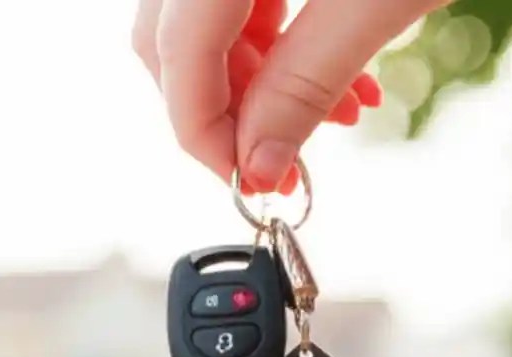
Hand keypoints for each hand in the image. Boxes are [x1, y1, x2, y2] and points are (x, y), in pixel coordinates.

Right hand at [132, 0, 443, 192]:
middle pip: (171, 35)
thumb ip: (307, 81)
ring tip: (340, 111)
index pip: (176, 49)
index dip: (202, 131)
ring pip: (202, 18)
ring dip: (259, 80)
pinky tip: (337, 69)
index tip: (245, 181)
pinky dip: (278, 39)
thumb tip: (257, 164)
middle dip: (228, 107)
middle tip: (284, 153)